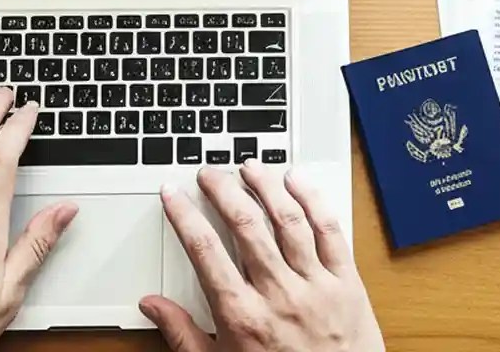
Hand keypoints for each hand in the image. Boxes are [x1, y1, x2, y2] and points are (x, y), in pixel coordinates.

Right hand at [140, 160, 384, 351]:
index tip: (173, 194)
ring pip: (288, 220)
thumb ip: (183, 334)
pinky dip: (314, 201)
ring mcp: (316, 286)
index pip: (204, 250)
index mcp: (242, 316)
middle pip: (245, 225)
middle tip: (209, 173)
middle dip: (222, 190)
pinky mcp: (348, 284)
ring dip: (266, 186)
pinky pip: (330, 232)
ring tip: (249, 166)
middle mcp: (278, 295)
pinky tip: (298, 182)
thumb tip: (151, 305)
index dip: (184, 215)